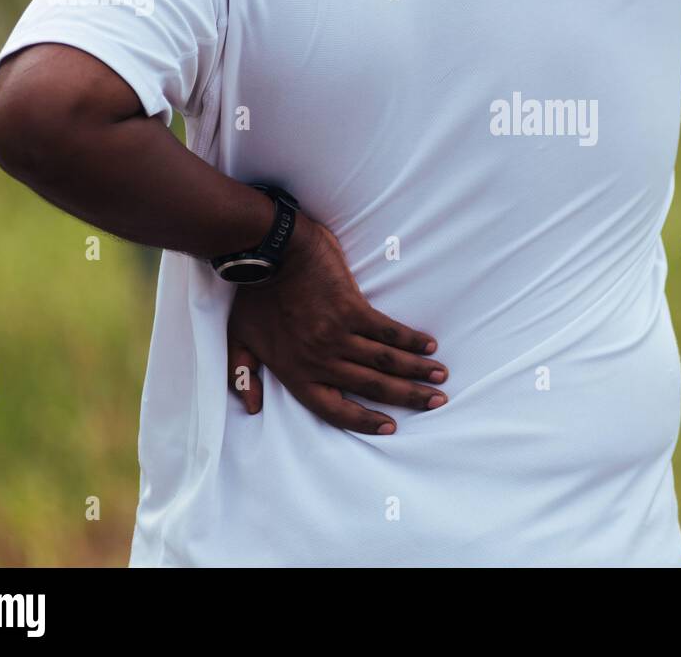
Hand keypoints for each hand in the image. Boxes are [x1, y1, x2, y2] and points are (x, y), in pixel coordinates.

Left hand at [227, 217, 447, 433]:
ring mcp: (338, 335)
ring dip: (417, 371)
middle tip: (435, 402)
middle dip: (408, 397)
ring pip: (385, 361)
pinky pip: (388, 330)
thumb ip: (243, 374)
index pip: (334, 409)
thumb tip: (251, 407)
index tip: (390, 427)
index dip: (364, 421)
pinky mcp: (352, 309)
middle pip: (371, 387)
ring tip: (440, 378)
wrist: (267, 252)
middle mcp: (320, 359)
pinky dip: (410, 339)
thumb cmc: (253, 294)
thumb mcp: (239, 337)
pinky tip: (429, 345)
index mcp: (295, 372)